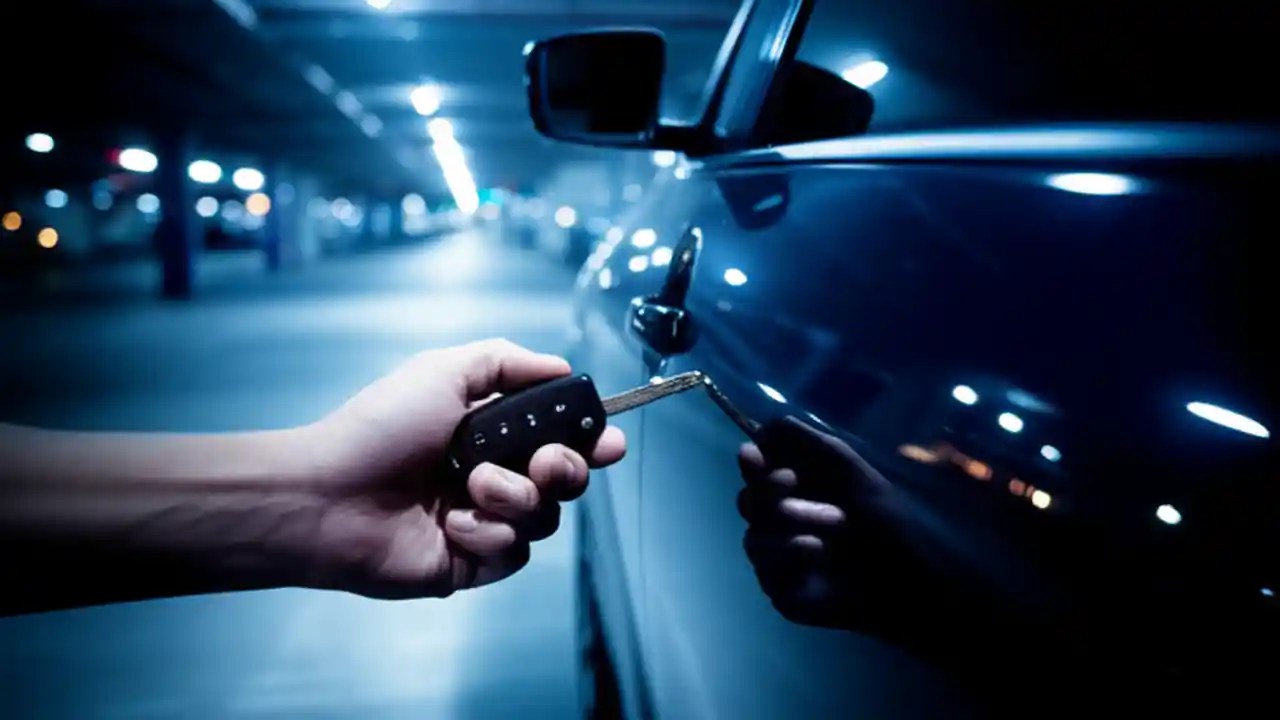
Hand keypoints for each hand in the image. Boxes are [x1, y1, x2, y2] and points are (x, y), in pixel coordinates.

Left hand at [303, 339, 624, 598]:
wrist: (329, 495)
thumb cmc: (378, 429)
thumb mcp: (443, 373)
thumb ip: (507, 364)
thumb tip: (562, 367)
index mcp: (490, 432)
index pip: (560, 436)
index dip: (591, 439)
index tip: (608, 440)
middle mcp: (494, 476)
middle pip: (567, 478)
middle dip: (565, 468)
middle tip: (543, 463)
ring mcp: (485, 522)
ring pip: (546, 517)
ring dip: (515, 498)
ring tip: (471, 487)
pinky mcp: (473, 563)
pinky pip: (515, 552)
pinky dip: (489, 534)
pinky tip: (451, 524)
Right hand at [737, 417, 938, 633]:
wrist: (912, 571)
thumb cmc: (882, 515)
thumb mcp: (843, 466)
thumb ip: (799, 441)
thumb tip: (758, 431)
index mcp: (793, 494)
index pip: (754, 475)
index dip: (751, 465)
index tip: (755, 456)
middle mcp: (781, 527)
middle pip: (746, 505)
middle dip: (768, 492)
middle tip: (791, 481)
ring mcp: (781, 564)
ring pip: (754, 542)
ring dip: (788, 524)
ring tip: (834, 522)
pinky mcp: (787, 595)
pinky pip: (770, 577)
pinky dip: (790, 559)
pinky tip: (815, 551)